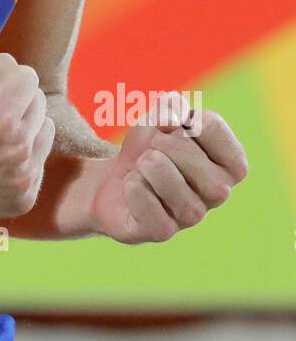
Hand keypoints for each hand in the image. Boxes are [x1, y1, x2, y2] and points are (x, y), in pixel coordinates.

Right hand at [0, 53, 55, 223]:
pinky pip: (37, 162)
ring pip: (44, 132)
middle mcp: (18, 152)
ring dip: (22, 129)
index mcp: (1, 120)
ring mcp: (22, 181)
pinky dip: (19, 158)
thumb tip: (20, 73)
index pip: (29, 78)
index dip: (0, 80)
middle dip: (13, 104)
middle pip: (39, 104)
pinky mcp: (22, 200)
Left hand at [89, 92, 247, 244]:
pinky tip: (132, 185)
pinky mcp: (161, 232)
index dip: (183, 116)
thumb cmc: (148, 148)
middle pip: (201, 164)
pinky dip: (134, 189)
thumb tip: (174, 120)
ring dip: (149, 167)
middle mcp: (218, 193)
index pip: (213, 127)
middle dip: (167, 145)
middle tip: (152, 147)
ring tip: (142, 166)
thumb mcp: (158, 119)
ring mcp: (191, 216)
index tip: (172, 125)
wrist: (114, 179)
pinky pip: (151, 210)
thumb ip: (170, 108)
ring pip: (176, 189)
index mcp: (227, 162)